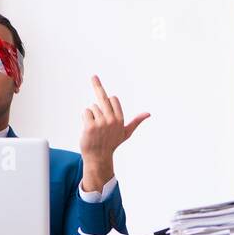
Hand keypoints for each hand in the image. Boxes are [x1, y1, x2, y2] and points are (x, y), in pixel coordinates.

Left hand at [79, 75, 148, 192]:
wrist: (98, 158)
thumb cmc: (111, 144)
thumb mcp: (126, 133)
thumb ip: (136, 122)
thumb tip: (149, 113)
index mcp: (120, 120)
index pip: (113, 99)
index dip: (109, 101)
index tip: (106, 99)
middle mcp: (112, 120)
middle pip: (103, 98)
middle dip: (97, 86)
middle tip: (92, 76)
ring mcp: (101, 123)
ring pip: (92, 107)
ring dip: (91, 115)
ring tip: (95, 128)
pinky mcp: (90, 126)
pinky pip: (85, 112)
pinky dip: (84, 118)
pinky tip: (88, 128)